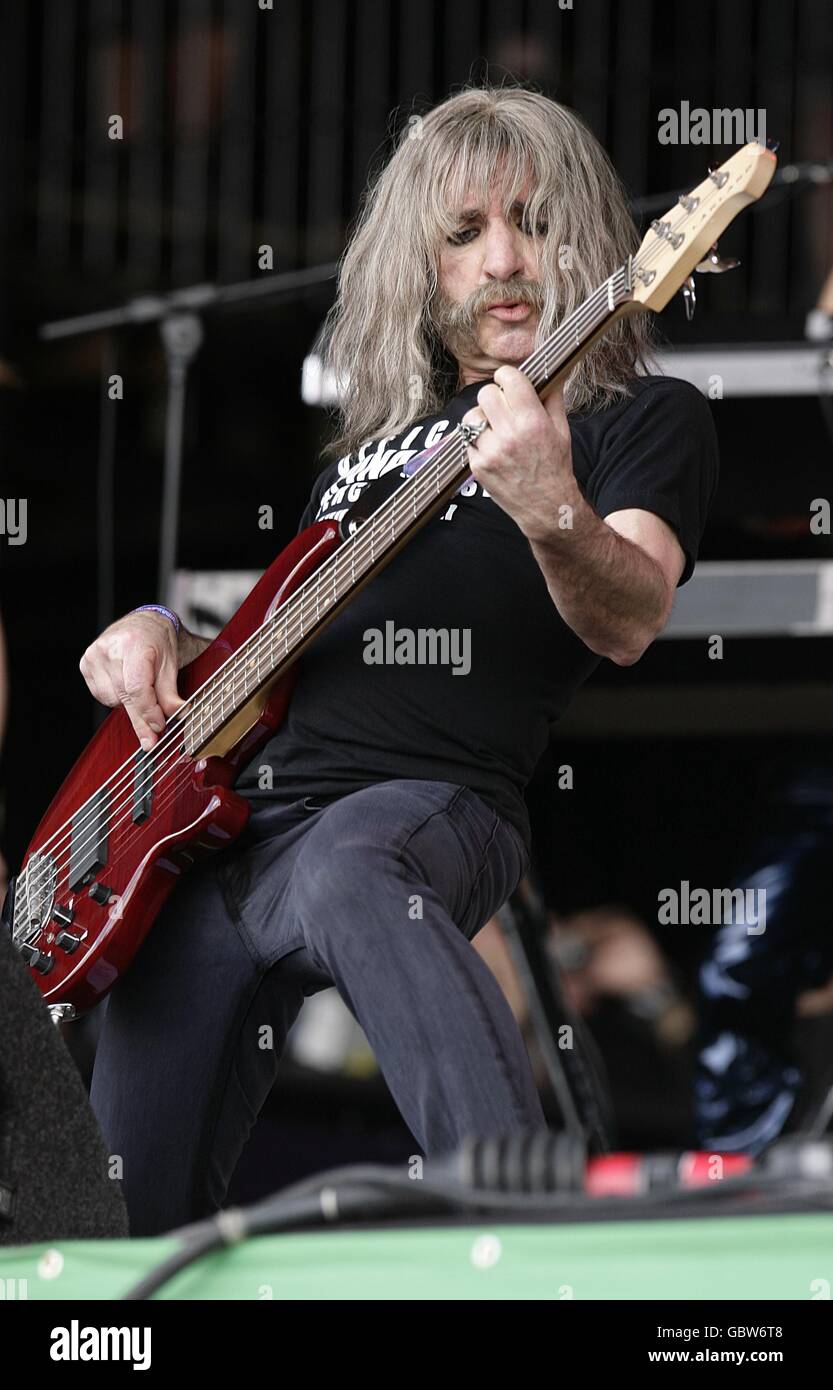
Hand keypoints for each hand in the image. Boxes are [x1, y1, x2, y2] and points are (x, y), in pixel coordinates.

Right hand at [79, 612, 184, 749]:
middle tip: (152, 739)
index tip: (158, 728)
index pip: (137, 687)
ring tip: (140, 689)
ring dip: (129, 704)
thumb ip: (170, 692)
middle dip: (140, 720)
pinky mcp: (85, 664)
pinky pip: (102, 695)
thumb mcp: (170, 664)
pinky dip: (116, 697)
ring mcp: (94, 656)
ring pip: (112, 699)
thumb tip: (177, 714)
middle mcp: (109, 648)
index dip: (148, 711)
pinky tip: (125, 685)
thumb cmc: (157, 641)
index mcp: (133, 644)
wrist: (142, 624)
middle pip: (124, 696)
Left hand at [460, 364, 578, 541]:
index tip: (508, 381)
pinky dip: (478, 440)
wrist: (546, 508)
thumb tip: (548, 375)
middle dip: (493, 396)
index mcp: (533, 421)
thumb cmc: (555, 468)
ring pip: (471, 416)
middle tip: (502, 406)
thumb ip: (552, 399)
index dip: (506, 376)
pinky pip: (468, 440)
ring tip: (494, 428)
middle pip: (486, 394)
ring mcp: (491, 451)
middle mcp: (510, 435)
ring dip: (481, 418)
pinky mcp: (478, 466)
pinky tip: (493, 448)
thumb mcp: (562, 431)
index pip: (509, 379)